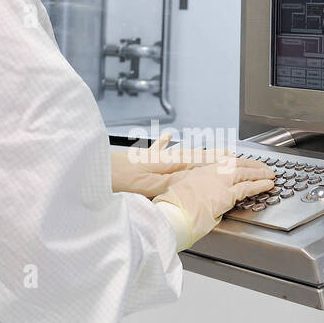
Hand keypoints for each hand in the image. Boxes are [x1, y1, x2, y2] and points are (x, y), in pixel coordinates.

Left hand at [110, 130, 227, 197]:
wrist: (93, 171)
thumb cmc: (116, 180)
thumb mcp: (148, 187)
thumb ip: (172, 183)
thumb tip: (194, 180)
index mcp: (166, 164)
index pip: (197, 162)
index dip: (214, 162)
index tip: (230, 160)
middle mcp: (162, 158)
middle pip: (192, 155)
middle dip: (210, 155)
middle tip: (228, 153)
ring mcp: (151, 157)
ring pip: (180, 153)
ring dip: (195, 152)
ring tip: (210, 148)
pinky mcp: (140, 159)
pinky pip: (159, 149)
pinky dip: (166, 143)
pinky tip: (170, 134)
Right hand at [153, 156, 274, 247]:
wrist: (172, 213)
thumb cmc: (173, 206)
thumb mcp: (182, 191)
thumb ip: (197, 190)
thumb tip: (207, 197)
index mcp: (200, 171)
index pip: (224, 163)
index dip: (237, 161)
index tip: (245, 162)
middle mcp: (211, 173)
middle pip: (237, 163)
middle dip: (252, 164)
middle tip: (262, 166)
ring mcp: (219, 182)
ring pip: (245, 173)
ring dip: (259, 173)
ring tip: (270, 174)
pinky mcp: (226, 195)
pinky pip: (247, 188)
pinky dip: (260, 185)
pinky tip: (268, 184)